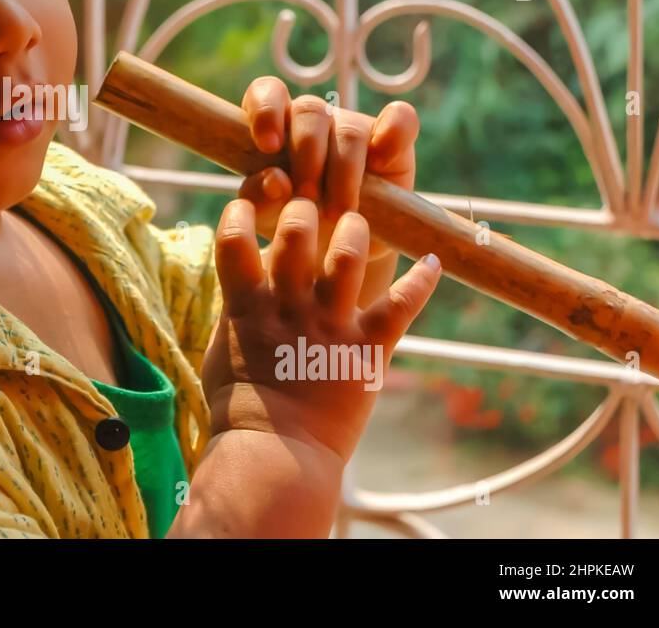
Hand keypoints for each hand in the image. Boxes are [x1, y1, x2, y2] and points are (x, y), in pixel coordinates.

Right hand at [201, 196, 441, 462]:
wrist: (276, 455)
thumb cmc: (240, 408)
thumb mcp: (224, 349)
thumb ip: (235, 311)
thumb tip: (239, 284)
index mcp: (247, 306)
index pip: (235, 237)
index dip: (241, 211)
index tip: (250, 203)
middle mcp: (289, 306)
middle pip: (298, 231)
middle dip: (305, 209)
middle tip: (312, 206)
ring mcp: (330, 325)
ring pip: (349, 253)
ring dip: (356, 229)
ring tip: (358, 222)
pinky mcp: (368, 349)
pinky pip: (403, 305)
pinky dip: (423, 280)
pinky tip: (434, 259)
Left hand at [239, 77, 418, 261]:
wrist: (340, 253)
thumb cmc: (293, 223)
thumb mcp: (267, 216)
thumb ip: (259, 197)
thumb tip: (276, 180)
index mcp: (276, 125)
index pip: (266, 92)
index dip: (266, 111)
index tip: (268, 146)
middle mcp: (313, 119)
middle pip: (310, 111)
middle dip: (307, 156)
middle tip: (306, 198)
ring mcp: (354, 126)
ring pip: (348, 130)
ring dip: (343, 173)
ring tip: (337, 213)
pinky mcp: (393, 139)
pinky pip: (400, 119)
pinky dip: (393, 133)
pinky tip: (382, 162)